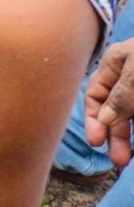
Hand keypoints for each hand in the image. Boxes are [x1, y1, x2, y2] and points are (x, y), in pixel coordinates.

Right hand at [85, 39, 133, 166]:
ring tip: (128, 158)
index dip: (93, 118)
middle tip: (119, 160)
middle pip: (115, 110)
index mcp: (116, 63)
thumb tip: (104, 118)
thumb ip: (122, 94)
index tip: (96, 141)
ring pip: (132, 117)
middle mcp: (129, 78)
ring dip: (128, 137)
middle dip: (116, 134)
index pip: (95, 94)